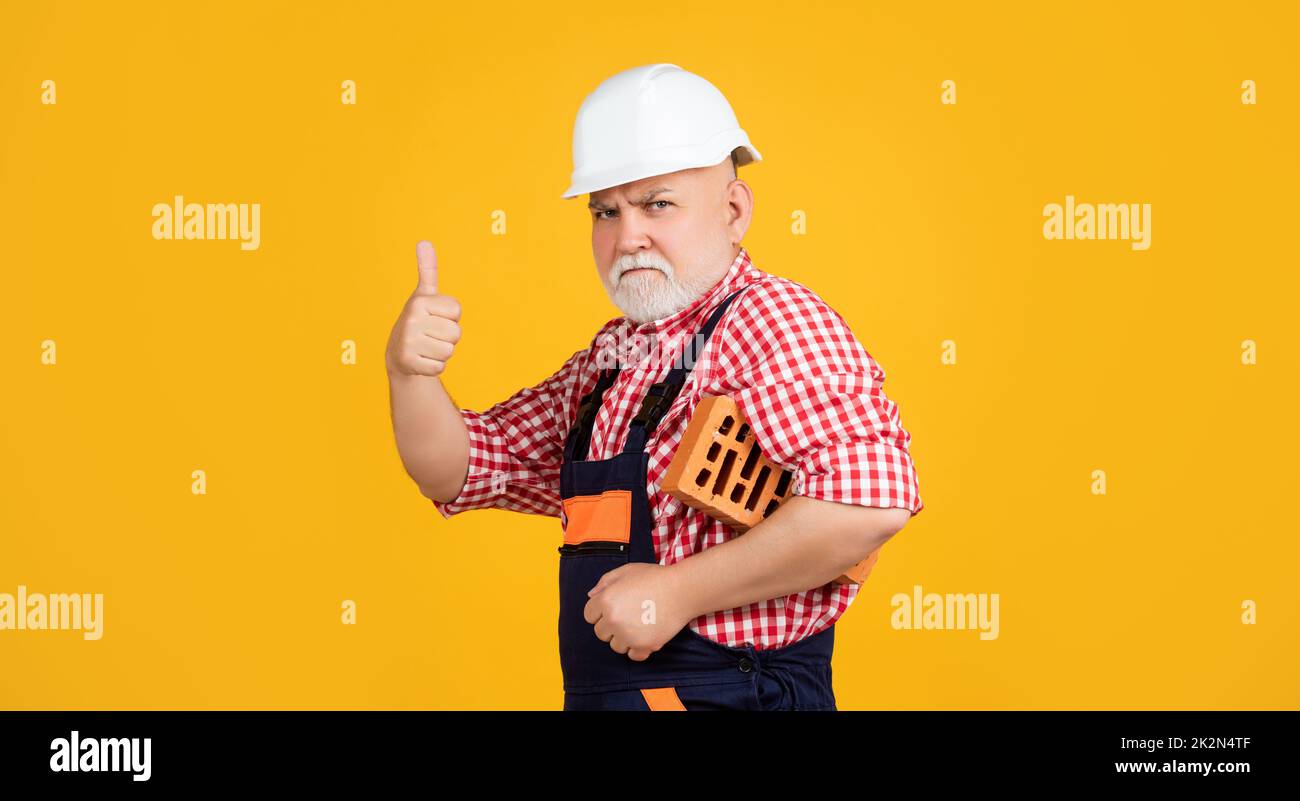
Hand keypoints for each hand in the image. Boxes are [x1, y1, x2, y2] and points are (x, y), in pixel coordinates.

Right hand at [385, 241, 461, 377]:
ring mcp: (409, 342)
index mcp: (419, 301)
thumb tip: (424, 242)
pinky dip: (434, 366)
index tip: (435, 317)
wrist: (398, 353)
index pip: (457, 312)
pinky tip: (421, 359)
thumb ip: (427, 269)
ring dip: (441, 352)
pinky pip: (440, 367)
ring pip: (449, 351)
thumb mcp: (423, 294)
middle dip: (447, 337)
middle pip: (456, 333)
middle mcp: (412, 320)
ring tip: (426, 346)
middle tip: (430, 335)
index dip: (450, 318)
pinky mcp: (409, 362)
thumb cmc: (418, 320)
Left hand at [584, 562, 695, 660]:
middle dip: (611, 626)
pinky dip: (638, 649)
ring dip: (624, 638)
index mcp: (606, 600)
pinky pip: (632, 656)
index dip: (600, 611)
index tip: (614, 608)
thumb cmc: (655, 578)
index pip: (589, 615)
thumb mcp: (626, 571)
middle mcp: (613, 620)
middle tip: (628, 615)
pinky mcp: (644, 646)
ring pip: (615, 646)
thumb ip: (605, 582)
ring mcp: (628, 635)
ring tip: (639, 624)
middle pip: (600, 633)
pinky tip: (645, 635)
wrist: (682, 590)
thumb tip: (591, 596)